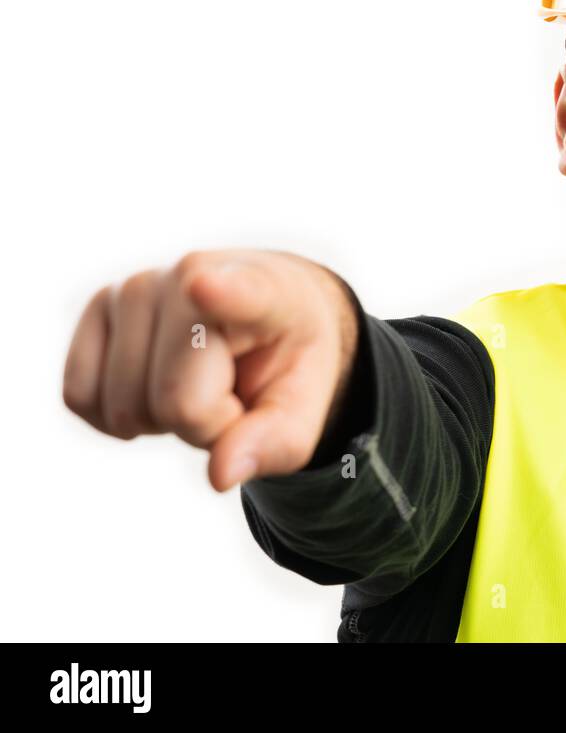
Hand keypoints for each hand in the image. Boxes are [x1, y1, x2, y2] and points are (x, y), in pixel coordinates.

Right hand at [61, 249, 358, 491]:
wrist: (264, 315)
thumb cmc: (284, 364)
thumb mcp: (303, 408)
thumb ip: (273, 443)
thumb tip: (220, 475)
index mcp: (265, 292)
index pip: (239, 292)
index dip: (221, 293)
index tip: (204, 286)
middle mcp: (192, 274)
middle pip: (174, 403)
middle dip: (204, 426)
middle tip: (231, 392)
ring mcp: (136, 286)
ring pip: (122, 408)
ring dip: (162, 422)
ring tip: (197, 381)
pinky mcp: (97, 307)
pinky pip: (79, 397)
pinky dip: (116, 418)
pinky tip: (153, 387)